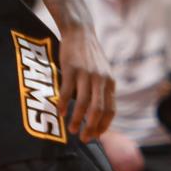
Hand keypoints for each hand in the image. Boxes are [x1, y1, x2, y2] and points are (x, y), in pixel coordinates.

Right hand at [58, 24, 115, 141]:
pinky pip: (66, 91)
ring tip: (71, 129)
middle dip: (90, 128)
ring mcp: (86, 74)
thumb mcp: (103, 72)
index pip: (110, 110)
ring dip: (76, 119)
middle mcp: (100, 79)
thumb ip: (103, 90)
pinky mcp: (71, 68)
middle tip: (84, 138)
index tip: (96, 136)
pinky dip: (62, 105)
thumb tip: (99, 114)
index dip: (103, 125)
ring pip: (82, 103)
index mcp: (110, 82)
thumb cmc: (90, 56)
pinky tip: (59, 113)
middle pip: (97, 110)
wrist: (80, 31)